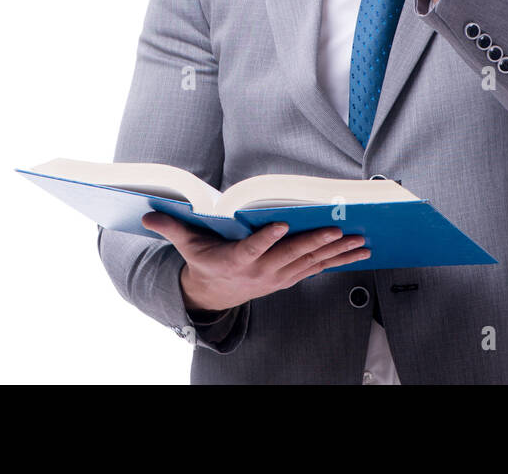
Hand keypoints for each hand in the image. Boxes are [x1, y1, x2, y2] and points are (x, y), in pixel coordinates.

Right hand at [140, 212, 370, 313]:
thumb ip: (171, 228)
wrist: (217, 293)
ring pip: (311, 262)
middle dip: (316, 242)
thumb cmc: (205, 260)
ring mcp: (279, 276)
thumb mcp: (186, 245)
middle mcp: (261, 271)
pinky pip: (318, 267)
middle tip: (337, 230)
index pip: (253, 249)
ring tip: (360, 241)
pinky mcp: (290, 276)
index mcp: (236, 260)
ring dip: (337, 252)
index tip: (282, 225)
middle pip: (291, 255)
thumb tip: (146, 215)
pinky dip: (339, 259)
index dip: (267, 239)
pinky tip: (359, 250)